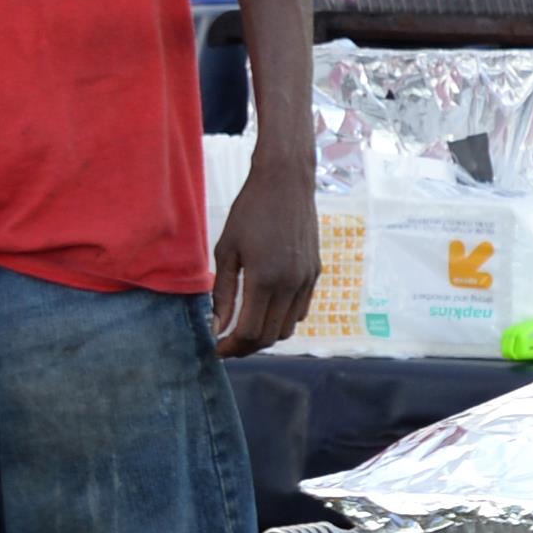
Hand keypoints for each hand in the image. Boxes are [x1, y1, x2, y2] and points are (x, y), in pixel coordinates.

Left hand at [213, 150, 319, 356]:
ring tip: (244, 330)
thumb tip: (218, 327)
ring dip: (266, 336)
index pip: (250, 331)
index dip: (232, 347)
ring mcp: (306, 280)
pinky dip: (283, 320)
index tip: (217, 349)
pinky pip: (301, 310)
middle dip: (246, 347)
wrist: (286, 182)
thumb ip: (221, 292)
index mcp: (265, 279)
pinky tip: (265, 311)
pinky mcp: (315, 273)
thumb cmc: (249, 211)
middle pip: (271, 336)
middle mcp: (290, 284)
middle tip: (227, 345)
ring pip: (289, 328)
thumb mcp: (226, 250)